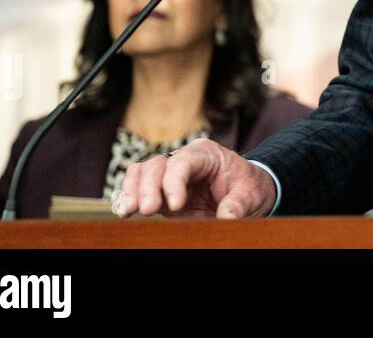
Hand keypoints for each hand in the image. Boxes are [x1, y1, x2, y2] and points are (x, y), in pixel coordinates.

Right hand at [112, 138, 276, 219]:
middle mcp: (184, 160)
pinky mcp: (160, 191)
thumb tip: (226, 218)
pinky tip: (122, 210)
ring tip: (127, 211)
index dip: (174, 182)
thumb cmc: (248, 188)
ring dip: (132, 191)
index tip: (175, 205)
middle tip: (146, 211)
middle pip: (156, 164)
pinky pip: (137, 186)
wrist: (245, 192)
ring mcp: (169, 175)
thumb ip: (238, 204)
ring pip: (141, 172)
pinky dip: (127, 196)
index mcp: (206, 154)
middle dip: (148, 187)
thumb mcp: (250, 194)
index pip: (183, 162)